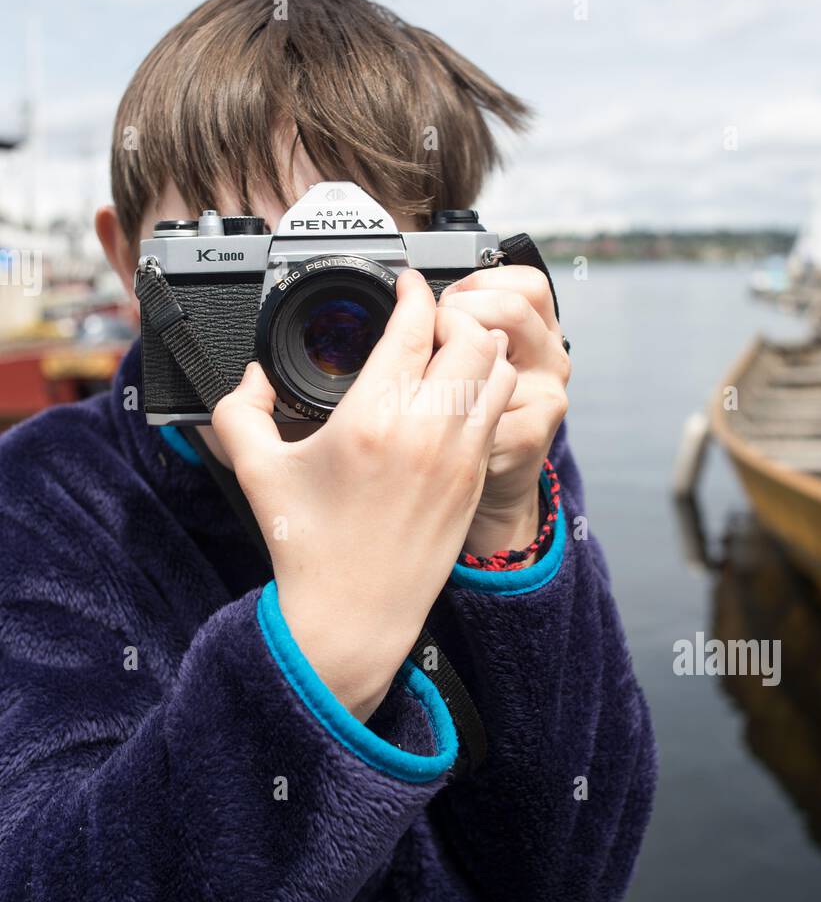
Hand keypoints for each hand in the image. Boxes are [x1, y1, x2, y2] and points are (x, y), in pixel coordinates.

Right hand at [211, 270, 516, 721]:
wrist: (351, 616)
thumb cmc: (306, 547)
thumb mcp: (257, 470)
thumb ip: (239, 411)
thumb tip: (250, 378)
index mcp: (373, 418)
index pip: (415, 326)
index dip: (414, 292)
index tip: (405, 284)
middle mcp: (427, 432)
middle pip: (472, 337)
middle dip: (453, 314)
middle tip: (428, 318)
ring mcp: (460, 456)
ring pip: (499, 370)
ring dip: (479, 349)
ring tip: (450, 351)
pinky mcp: (475, 479)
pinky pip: (500, 412)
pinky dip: (488, 389)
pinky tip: (459, 394)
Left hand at [439, 266, 569, 559]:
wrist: (489, 483)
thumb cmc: (471, 411)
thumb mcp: (470, 353)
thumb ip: (459, 320)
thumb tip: (412, 290)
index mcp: (538, 328)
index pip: (526, 283)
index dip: (479, 283)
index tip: (444, 299)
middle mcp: (549, 357)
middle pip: (514, 307)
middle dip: (460, 312)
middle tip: (433, 336)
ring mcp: (546, 394)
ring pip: (499, 353)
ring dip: (455, 360)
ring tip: (433, 378)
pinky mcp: (531, 433)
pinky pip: (484, 406)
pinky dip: (454, 413)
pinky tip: (443, 424)